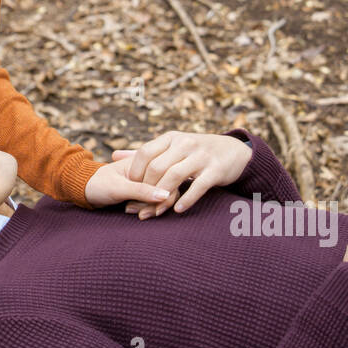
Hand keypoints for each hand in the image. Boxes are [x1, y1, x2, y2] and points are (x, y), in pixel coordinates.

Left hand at [83, 160, 176, 209]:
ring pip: (165, 194)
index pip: (163, 175)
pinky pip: (159, 200)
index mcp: (143, 159)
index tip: (140, 208)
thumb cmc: (99, 184)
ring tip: (138, 214)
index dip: (157, 194)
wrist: (85, 190)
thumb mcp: (118, 188)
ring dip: (153, 208)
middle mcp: (149, 168)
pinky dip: (152, 209)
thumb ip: (141, 191)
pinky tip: (141, 215)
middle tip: (136, 212)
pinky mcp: (148, 190)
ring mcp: (149, 179)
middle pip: (166, 186)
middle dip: (154, 204)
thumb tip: (165, 195)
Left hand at [108, 131, 252, 218]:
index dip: (135, 171)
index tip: (130, 187)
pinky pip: (198, 186)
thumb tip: (114, 155)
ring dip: (162, 195)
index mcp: (171, 138)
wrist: (233, 152)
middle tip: (140, 204)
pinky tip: (177, 209)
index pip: (145, 152)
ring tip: (156, 209)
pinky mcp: (215, 170)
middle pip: (157, 166)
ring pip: (175, 176)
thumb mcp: (171, 146)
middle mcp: (185, 143)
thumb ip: (144, 153)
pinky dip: (186, 199)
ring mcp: (201, 156)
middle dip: (146, 187)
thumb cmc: (195, 152)